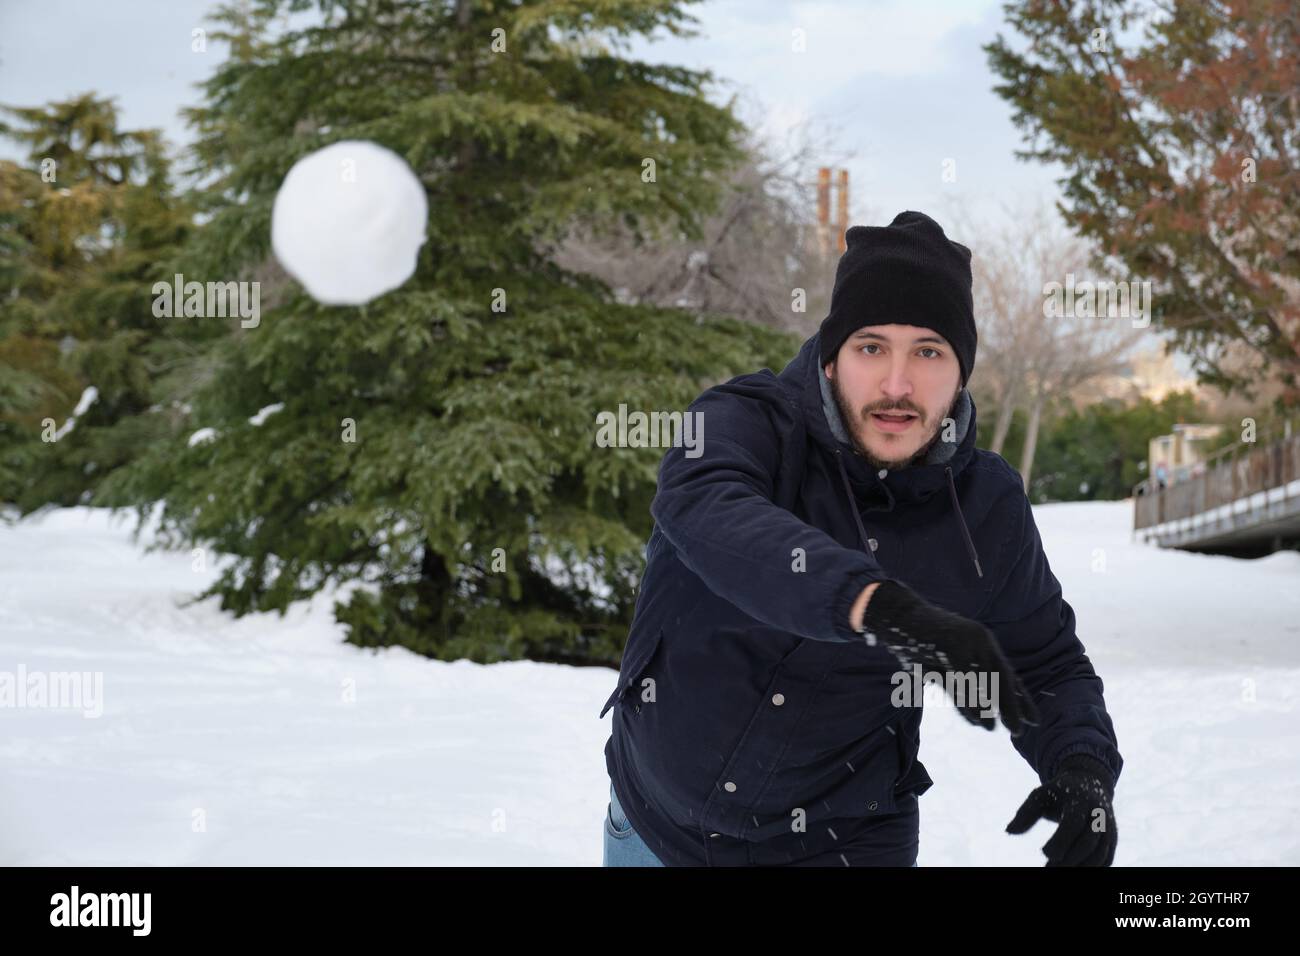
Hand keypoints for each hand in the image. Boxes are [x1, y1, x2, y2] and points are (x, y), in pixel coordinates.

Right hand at [858, 579, 1039, 734]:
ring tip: (993, 729)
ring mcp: (966, 641)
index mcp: (984, 643)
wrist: (898, 614)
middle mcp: (981, 640)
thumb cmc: (920, 641)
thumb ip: (961, 687)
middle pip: (1002, 678)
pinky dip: (969, 700)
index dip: (1021, 698)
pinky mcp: (950, 645)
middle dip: (1012, 707)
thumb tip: (979, 716)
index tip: (1033, 720)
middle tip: (1020, 730)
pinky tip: (976, 718)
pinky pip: (963, 679)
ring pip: (983, 681)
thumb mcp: (944, 667)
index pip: (1007, 674)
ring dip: (989, 707)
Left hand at [1006, 753, 1116, 865]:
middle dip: (1069, 859)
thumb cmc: (1058, 792)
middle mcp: (1098, 813)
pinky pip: (1107, 858)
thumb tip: (1009, 831)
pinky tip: (1075, 871)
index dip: (1060, 840)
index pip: (1073, 824)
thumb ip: (1025, 813)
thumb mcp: (1040, 796)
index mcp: (1080, 800)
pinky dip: (1093, 868)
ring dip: (1082, 867)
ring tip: (1059, 871)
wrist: (1088, 782)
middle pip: (1088, 842)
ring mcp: (1109, 826)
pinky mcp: (1112, 838)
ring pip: (1101, 853)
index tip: (1043, 853)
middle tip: (1049, 868)